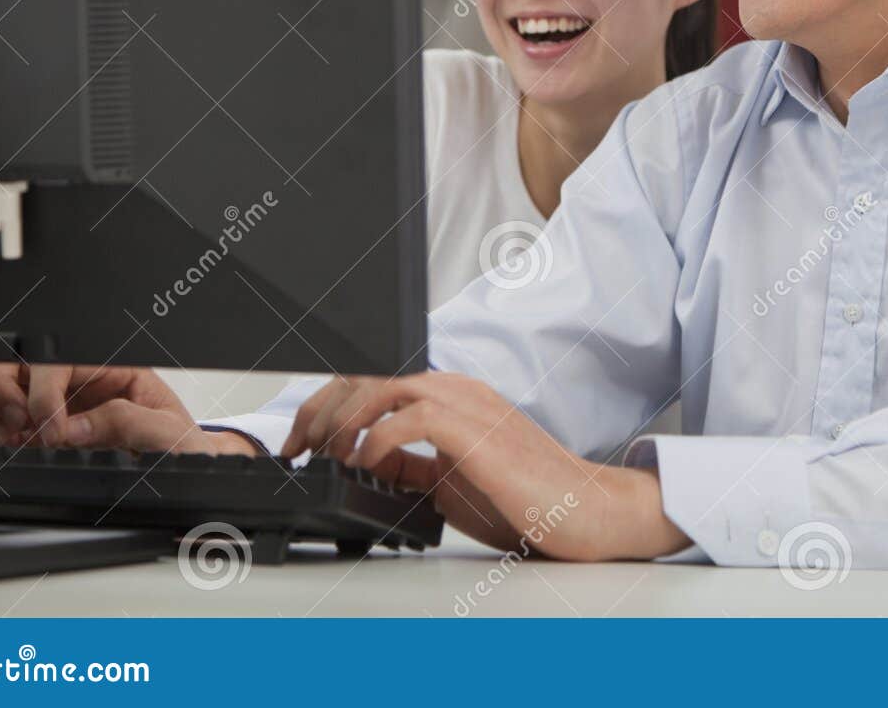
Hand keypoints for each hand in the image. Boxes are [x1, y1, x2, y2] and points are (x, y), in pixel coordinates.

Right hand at [0, 363, 256, 455]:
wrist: (183, 467)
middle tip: (19, 429)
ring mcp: (52, 400)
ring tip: (1, 440)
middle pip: (16, 361)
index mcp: (111, 367)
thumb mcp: (169, 431)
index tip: (53, 431)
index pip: (59, 359)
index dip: (45, 391)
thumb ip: (127, 422)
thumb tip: (74, 428)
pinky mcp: (36, 427)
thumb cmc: (179, 443)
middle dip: (4, 391)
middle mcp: (76, 378)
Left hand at [282, 372, 690, 561]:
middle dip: (321, 410)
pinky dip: (379, 437)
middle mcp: (457, 391)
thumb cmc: (529, 498)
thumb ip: (411, 466)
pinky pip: (413, 416)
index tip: (299, 444)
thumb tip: (367, 467)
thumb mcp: (449, 482)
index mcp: (449, 396)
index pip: (370, 381)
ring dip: (345, 420)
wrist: (587, 511)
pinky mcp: (479, 432)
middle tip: (300, 449)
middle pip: (367, 375)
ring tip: (329, 455)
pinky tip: (369, 463)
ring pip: (385, 386)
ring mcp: (470, 406)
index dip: (324, 407)